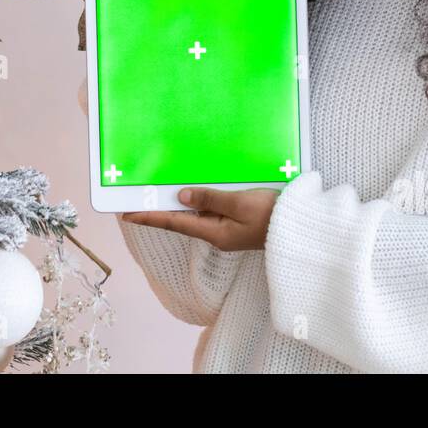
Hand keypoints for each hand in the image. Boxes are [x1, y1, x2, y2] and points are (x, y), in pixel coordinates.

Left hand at [121, 187, 278, 250]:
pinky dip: (196, 202)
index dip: (150, 217)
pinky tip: (190, 194)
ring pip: (196, 215)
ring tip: (156, 195)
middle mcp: (217, 234)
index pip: (174, 223)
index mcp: (214, 232)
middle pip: (182, 220)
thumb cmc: (272, 215)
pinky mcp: (237, 222)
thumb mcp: (239, 203)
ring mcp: (227, 229)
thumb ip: (210, 198)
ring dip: (176, 206)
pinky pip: (210, 212)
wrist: (300, 228)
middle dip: (159, 211)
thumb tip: (181, 195)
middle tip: (137, 200)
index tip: (127, 213)